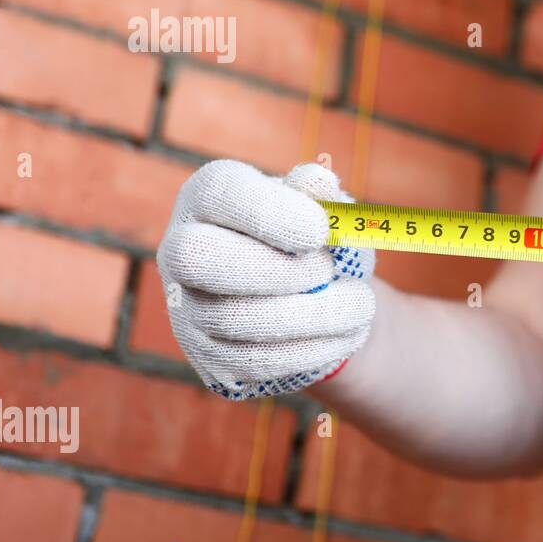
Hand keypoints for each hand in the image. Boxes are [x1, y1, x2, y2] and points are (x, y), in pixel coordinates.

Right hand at [156, 160, 375, 399]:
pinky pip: (251, 361)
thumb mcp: (326, 213)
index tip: (319, 230)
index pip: (218, 191)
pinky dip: (309, 349)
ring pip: (232, 318)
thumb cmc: (319, 243)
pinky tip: (346, 334)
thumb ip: (321, 197)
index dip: (268, 212)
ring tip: (361, 304)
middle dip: (276, 268)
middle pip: (198, 257)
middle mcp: (181, 249)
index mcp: (209, 198)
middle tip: (327, 270)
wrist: (322, 302)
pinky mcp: (207, 356)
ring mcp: (187, 307)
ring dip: (311, 314)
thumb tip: (316, 181)